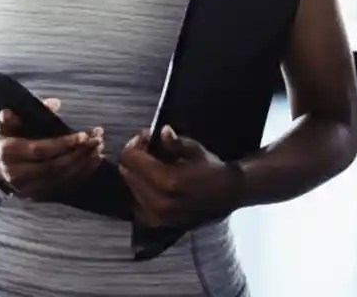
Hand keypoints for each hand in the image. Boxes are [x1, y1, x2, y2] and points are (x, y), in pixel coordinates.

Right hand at [0, 98, 104, 200]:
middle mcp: (18, 175)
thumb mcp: (2, 123)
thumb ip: (24, 112)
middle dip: (79, 154)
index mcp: (9, 154)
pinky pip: (64, 187)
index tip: (83, 135)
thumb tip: (54, 103)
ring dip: (84, 164)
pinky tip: (94, 161)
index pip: (40, 151)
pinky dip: (82, 174)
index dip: (63, 144)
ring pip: (62, 179)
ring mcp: (28, 189)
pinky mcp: (38, 196)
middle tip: (97, 139)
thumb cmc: (1, 138)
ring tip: (99, 148)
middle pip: (54, 167)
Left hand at [119, 126, 243, 228]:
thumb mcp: (195, 150)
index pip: (131, 159)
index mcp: (168, 181)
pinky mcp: (160, 223)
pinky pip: (137, 204)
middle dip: (134, 157)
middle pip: (127, 173)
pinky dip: (139, 191)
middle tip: (147, 147)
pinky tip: (150, 182)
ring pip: (130, 188)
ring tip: (150, 163)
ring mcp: (158, 216)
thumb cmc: (213, 169)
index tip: (146, 136)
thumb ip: (173, 142)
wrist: (229, 195)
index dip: (136, 143)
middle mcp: (159, 202)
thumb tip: (161, 132)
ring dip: (135, 173)